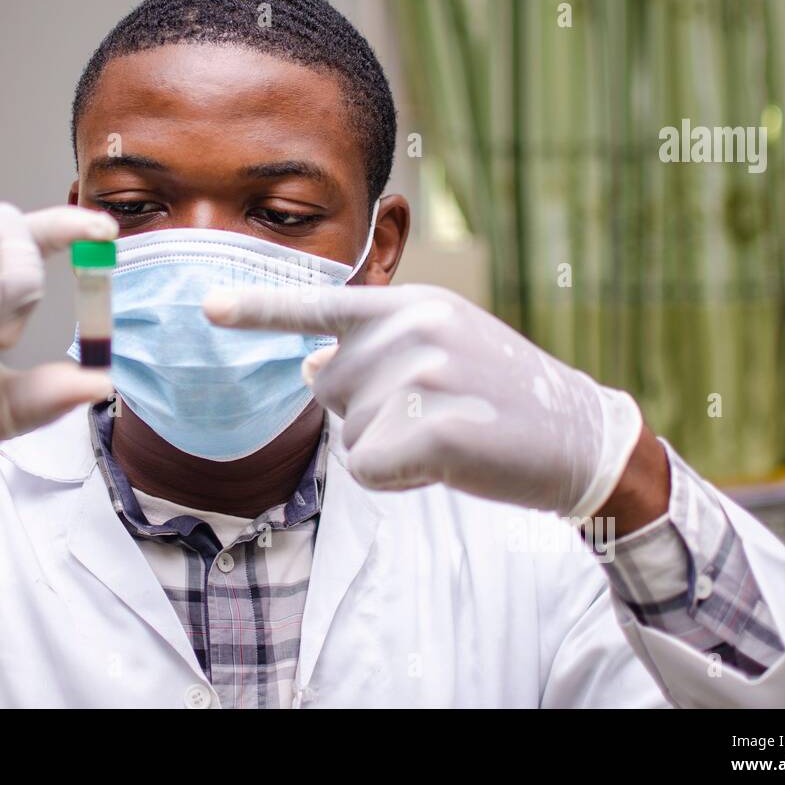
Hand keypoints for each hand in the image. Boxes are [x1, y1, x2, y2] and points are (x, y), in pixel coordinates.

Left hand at [204, 284, 642, 517]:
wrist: (580, 438)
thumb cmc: (502, 396)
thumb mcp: (442, 351)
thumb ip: (373, 352)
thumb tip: (308, 366)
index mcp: (412, 304)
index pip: (321, 304)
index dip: (258, 311)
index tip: (204, 308)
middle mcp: (411, 329)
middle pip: (330, 390)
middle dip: (370, 415)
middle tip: (439, 414)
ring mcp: (423, 376)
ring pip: (350, 435)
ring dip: (391, 450)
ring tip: (453, 434)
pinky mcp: (433, 429)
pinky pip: (369, 469)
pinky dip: (400, 480)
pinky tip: (447, 464)